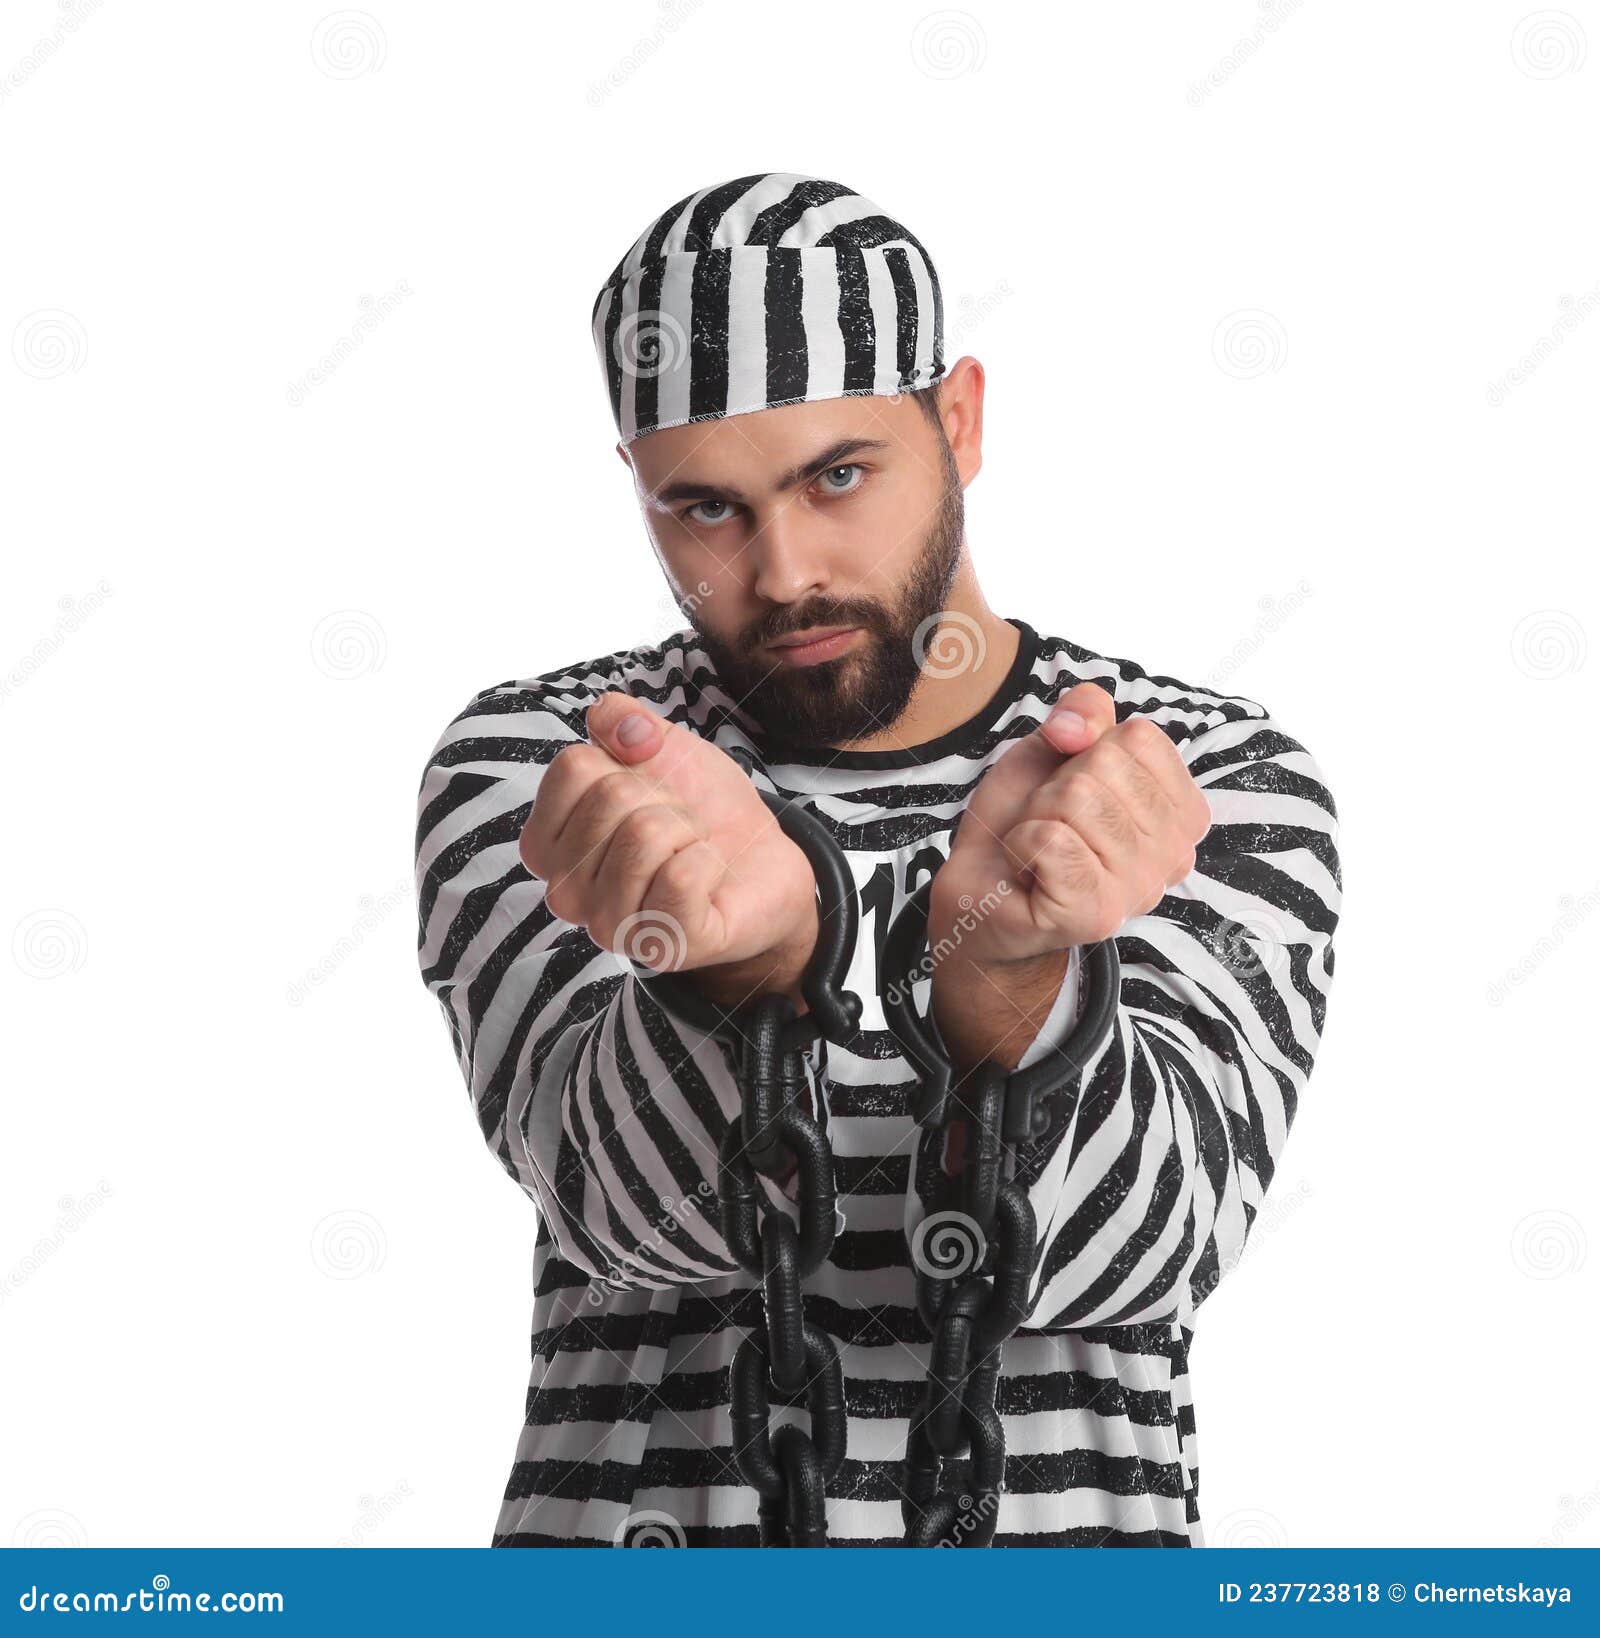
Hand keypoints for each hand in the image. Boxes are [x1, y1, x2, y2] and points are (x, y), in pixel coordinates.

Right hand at [518, 695, 818, 1008]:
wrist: (760, 861)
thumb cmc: (699, 809)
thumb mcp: (663, 749)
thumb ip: (624, 721)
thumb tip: (609, 718)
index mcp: (549, 842)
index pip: (572, 768)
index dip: (626, 764)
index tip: (646, 791)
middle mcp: (565, 892)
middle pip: (610, 797)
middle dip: (663, 797)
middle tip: (679, 826)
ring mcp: (610, 927)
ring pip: (644, 836)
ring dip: (688, 830)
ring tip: (691, 850)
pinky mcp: (661, 946)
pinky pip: (683, 877)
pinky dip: (709, 862)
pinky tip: (708, 878)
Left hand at [925, 682, 1210, 1073]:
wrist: (985, 884)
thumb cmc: (1030, 817)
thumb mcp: (1057, 748)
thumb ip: (1085, 712)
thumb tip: (1074, 728)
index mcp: (1182, 811)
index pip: (1140, 737)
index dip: (1088, 750)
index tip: (1075, 789)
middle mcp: (1175, 854)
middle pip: (1107, 764)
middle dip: (1058, 785)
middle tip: (1052, 823)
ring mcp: (1139, 889)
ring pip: (1077, 799)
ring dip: (1038, 815)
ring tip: (1041, 846)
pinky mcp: (1095, 913)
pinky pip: (1051, 840)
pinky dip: (1022, 842)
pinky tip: (1028, 869)